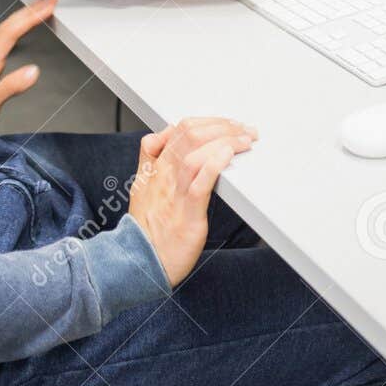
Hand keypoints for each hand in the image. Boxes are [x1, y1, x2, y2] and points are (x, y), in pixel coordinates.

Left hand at [0, 0, 56, 128]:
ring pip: (5, 29)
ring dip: (23, 16)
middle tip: (50, 0)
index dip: (30, 17)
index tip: (47, 7)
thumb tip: (33, 71)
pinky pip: (4, 38)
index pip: (11, 32)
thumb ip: (10, 87)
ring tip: (39, 7)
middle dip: (30, 10)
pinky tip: (22, 28)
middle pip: (8, 26)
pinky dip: (16, 27)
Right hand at [128, 117, 258, 285]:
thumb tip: (162, 137)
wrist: (140, 262)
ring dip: (225, 140)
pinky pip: (199, 184)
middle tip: (244, 130)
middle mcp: (163, 175)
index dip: (208, 122)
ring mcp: (174, 194)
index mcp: (155, 168)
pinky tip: (228, 155)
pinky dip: (214, 165)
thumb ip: (151, 160)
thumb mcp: (142, 187)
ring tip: (245, 140)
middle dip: (222, 127)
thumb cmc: (147, 229)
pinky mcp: (187, 215)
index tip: (228, 124)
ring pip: (194, 153)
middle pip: (190, 135)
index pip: (179, 129)